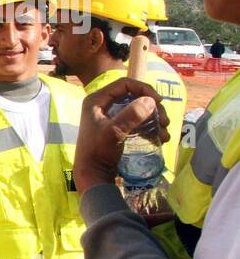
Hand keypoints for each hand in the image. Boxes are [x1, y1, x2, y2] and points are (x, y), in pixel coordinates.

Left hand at [74, 77, 168, 192]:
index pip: (124, 84)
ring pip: (138, 109)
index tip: (159, 101)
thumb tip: (150, 101)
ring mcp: (110, 117)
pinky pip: (137, 121)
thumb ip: (130, 115)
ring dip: (155, 119)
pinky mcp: (117, 128)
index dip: (144, 89)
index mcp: (96, 100)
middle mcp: (103, 105)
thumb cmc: (98, 152)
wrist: (92, 174)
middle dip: (153, 107)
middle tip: (165, 121)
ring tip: (165, 133)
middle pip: (134, 96)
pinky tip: (161, 138)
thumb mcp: (114, 132)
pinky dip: (150, 127)